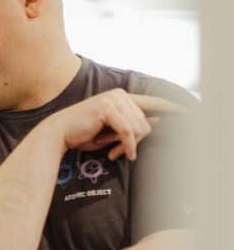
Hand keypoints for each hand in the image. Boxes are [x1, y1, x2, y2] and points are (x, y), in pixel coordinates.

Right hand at [45, 89, 183, 161]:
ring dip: (130, 145)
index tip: (191, 112)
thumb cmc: (83, 134)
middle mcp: (119, 95)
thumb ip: (131, 127)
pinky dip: (128, 145)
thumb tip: (156, 123)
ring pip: (139, 127)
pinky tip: (124, 155)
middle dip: (136, 141)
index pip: (153, 101)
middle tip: (122, 153)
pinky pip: (128, 131)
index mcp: (121, 97)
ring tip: (115, 152)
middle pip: (145, 122)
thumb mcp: (111, 132)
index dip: (173, 107)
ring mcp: (113, 100)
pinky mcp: (108, 109)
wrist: (59, 133)